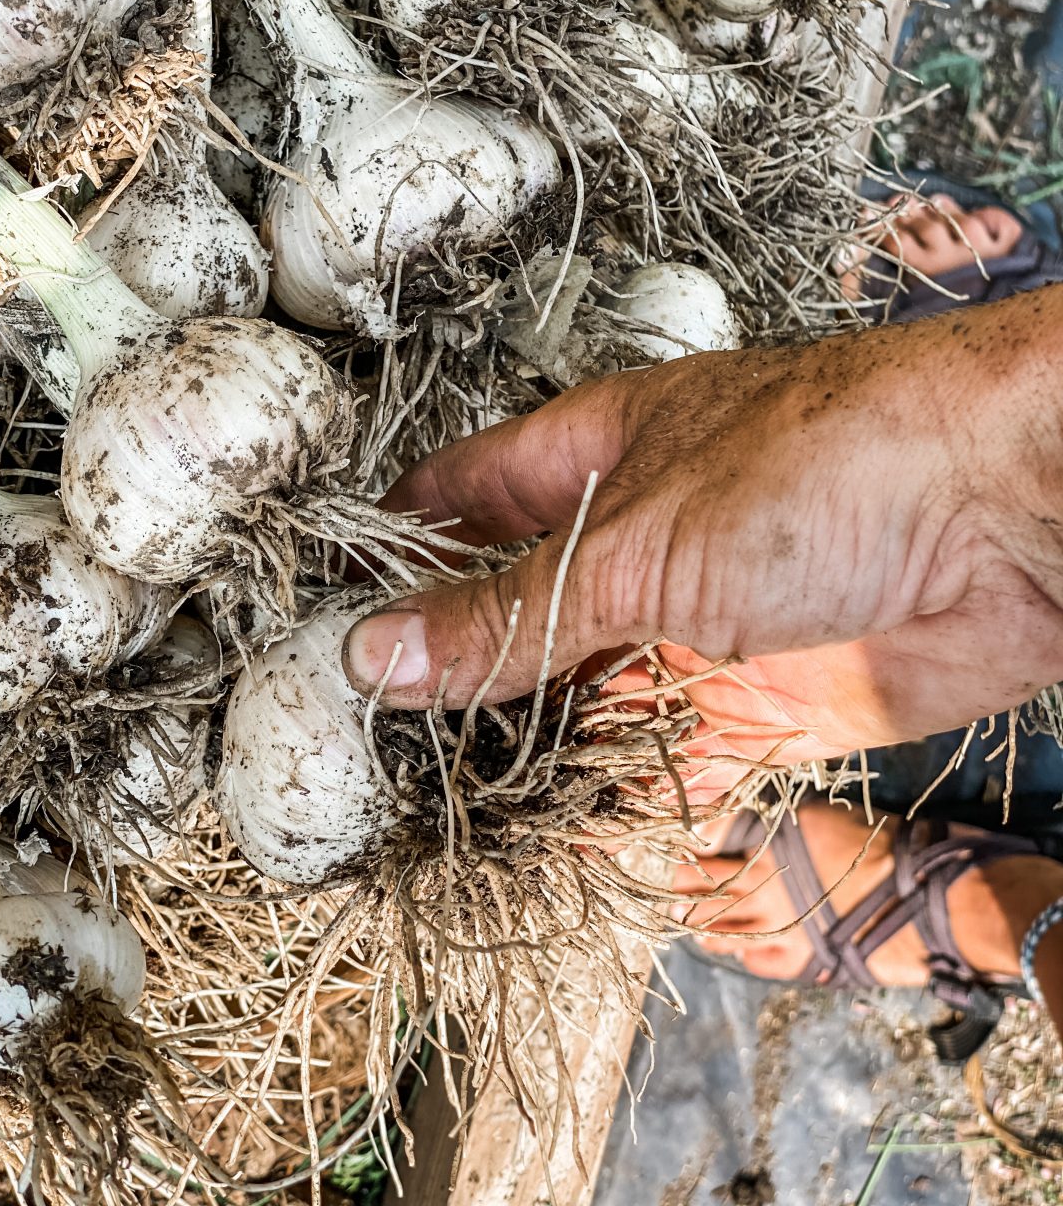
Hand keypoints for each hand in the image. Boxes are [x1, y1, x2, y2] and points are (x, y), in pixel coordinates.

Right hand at [343, 288, 1062, 782]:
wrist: (1014, 517)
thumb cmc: (821, 465)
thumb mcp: (636, 542)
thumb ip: (509, 615)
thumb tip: (371, 656)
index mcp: (583, 457)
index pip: (452, 504)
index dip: (383, 562)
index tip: (308, 635)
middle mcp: (628, 537)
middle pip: (510, 614)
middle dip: (446, 680)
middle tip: (358, 763)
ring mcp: (687, 621)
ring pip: (577, 695)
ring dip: (522, 752)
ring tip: (430, 822)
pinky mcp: (753, 701)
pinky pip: (658, 758)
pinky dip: (609, 799)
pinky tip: (548, 842)